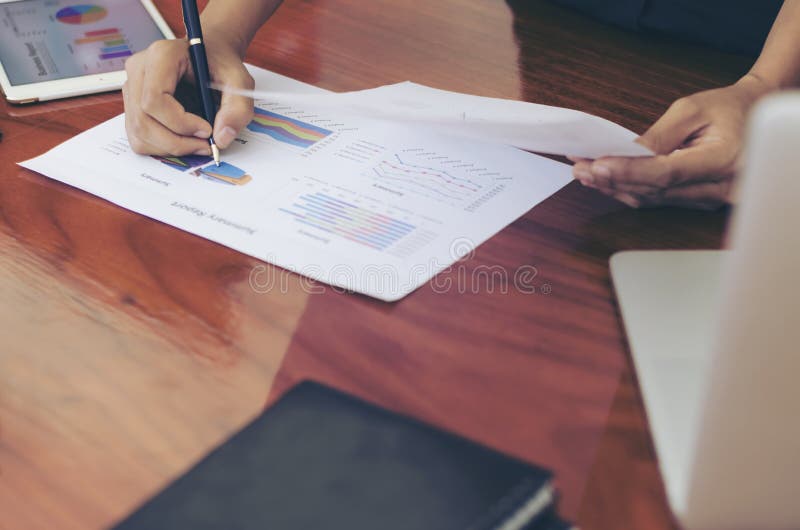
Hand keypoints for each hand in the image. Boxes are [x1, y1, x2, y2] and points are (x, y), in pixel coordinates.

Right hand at [122, 36, 254, 155]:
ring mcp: (132, 87)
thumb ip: (237, 108)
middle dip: (177, 142)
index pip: (154, 99)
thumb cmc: (220, 64)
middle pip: (143, 120)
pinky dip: (162, 147)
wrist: (211, 56)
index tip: (207, 131)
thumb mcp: (239, 81)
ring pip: (138, 132)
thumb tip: (222, 138)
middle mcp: (140, 69)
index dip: (180, 123)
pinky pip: (138, 136)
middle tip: (206, 146)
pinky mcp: (133, 104)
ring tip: (198, 144)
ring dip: (170, 147)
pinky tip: (184, 141)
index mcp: (161, 55)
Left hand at [571, 74, 774, 208]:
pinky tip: (606, 180)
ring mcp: (710, 199)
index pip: (666, 173)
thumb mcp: (691, 109)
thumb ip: (659, 135)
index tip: (598, 164)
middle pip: (656, 191)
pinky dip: (630, 189)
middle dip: (614, 179)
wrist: (754, 116)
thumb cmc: (727, 108)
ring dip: (616, 187)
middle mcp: (719, 187)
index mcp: (723, 159)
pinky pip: (659, 199)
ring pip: (653, 199)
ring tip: (585, 173)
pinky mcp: (699, 202)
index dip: (629, 171)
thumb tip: (624, 154)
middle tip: (581, 167)